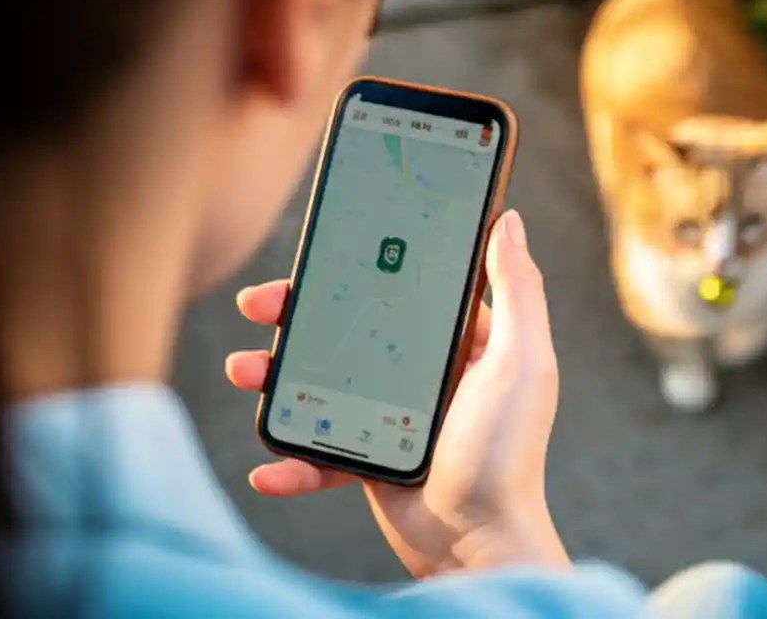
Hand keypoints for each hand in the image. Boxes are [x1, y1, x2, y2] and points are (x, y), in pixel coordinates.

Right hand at [225, 210, 569, 575]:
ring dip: (275, 377)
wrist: (479, 544)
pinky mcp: (369, 458)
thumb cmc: (507, 452)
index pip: (400, 292)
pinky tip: (266, 465)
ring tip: (245, 372)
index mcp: (460, 344)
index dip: (355, 271)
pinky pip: (318, 450)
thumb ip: (517, 291)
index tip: (314, 259)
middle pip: (348, 330)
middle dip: (296, 318)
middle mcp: (425, 375)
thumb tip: (509, 222)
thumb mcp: (521, 361)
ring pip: (321, 383)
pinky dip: (289, 458)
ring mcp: (392, 416)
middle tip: (258, 307)